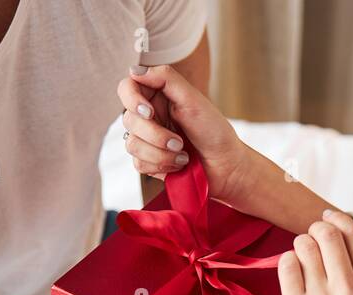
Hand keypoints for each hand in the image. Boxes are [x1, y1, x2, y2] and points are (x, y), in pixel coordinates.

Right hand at [116, 65, 253, 206]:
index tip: (149, 112)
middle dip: (155, 134)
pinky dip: (161, 165)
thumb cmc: (213, 130)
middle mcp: (149, 116)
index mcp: (157, 95)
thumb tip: (135, 71)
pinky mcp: (149, 161)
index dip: (132, 100)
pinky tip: (178, 164)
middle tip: (179, 141)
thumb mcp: (192, 98)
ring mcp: (147, 139)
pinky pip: (139, 164)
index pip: (127, 88)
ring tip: (183, 153)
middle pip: (128, 120)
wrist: (225, 165)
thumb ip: (165, 78)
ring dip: (160, 153)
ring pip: (132, 145)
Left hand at [278, 211, 352, 294]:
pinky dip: (287, 263)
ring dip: (299, 247)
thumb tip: (330, 229)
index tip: (327, 217)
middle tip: (311, 243)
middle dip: (315, 231)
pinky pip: (286, 265)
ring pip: (303, 245)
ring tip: (302, 264)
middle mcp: (349, 289)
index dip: (338, 218)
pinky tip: (292, 276)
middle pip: (326, 233)